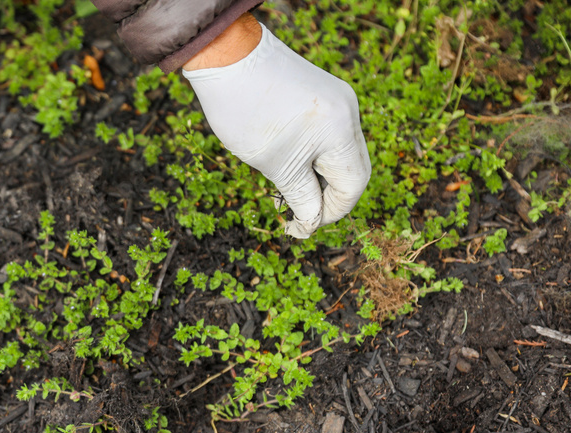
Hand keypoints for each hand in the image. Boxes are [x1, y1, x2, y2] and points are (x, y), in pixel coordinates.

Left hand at [183, 18, 370, 238]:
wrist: (228, 57)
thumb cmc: (246, 112)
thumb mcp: (274, 165)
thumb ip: (300, 196)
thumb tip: (312, 223)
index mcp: (340, 130)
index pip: (353, 186)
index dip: (330, 214)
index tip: (299, 227)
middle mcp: (347, 113)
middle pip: (351, 171)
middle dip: (324, 198)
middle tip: (293, 214)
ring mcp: (338, 101)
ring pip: (338, 155)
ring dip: (314, 179)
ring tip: (281, 191)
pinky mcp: (323, 95)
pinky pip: (327, 137)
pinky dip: (310, 158)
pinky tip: (285, 166)